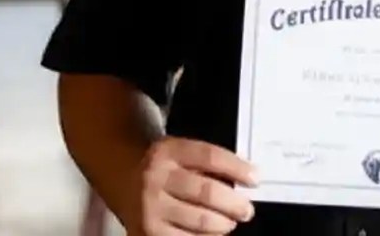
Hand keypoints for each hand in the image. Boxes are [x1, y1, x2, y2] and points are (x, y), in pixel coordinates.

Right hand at [137, 137, 258, 235]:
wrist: (123, 179)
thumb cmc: (166, 169)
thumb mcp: (180, 153)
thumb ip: (209, 164)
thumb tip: (247, 180)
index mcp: (168, 151)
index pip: (209, 157)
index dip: (237, 168)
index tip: (255, 179)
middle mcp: (155, 178)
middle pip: (206, 192)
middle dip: (234, 204)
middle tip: (247, 210)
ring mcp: (150, 207)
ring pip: (199, 220)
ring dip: (223, 224)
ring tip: (230, 222)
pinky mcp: (147, 232)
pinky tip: (213, 234)